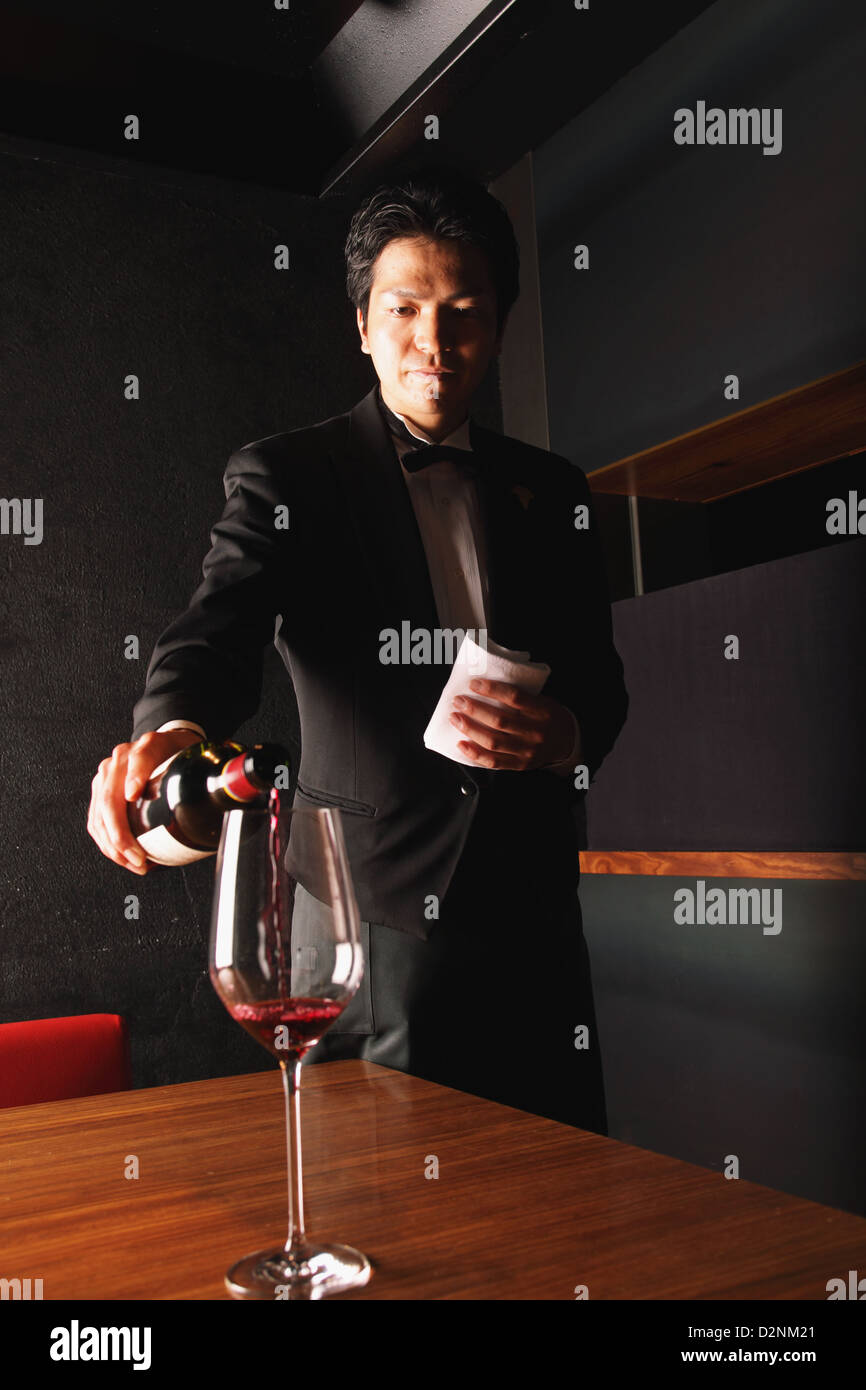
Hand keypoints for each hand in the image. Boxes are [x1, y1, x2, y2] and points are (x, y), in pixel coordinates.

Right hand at [87, 729, 201, 873]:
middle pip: (111, 798)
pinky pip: (96, 821)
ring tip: (134, 864)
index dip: (135, 776)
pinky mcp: (100, 791)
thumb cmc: (180, 752)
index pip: (139, 759)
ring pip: (99, 815)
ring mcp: (107, 775)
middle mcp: (121, 759)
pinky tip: (121, 858)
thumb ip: (212, 770)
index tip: (133, 795)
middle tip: (139, 857)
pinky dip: (106, 844)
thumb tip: (231, 794)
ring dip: (112, 846)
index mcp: (148, 746)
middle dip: (121, 834)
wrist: (165, 743)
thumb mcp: (196, 754)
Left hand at [448, 678, 575, 770]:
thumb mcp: (544, 701)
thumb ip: (521, 696)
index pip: (515, 698)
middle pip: (500, 721)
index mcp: (543, 711)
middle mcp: (536, 732)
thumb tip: (486, 686)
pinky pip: (494, 761)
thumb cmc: (550, 717)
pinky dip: (475, 753)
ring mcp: (527, 751)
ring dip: (470, 729)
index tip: (474, 684)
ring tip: (455, 718)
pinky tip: (461, 744)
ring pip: (494, 742)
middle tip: (458, 701)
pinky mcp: (520, 765)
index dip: (492, 690)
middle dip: (474, 709)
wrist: (568, 742)